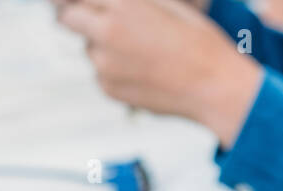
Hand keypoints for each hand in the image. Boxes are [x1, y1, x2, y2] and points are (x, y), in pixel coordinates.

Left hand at [55, 0, 261, 147]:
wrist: (215, 88)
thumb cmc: (200, 45)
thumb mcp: (167, 5)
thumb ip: (132, 1)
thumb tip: (111, 4)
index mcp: (121, 6)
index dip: (81, 2)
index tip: (82, 5)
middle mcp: (106, 34)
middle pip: (67, 20)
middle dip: (78, 18)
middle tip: (98, 23)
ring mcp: (104, 66)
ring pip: (89, 49)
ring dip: (103, 47)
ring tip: (141, 53)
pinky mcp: (110, 89)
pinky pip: (101, 74)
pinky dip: (114, 71)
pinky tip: (144, 72)